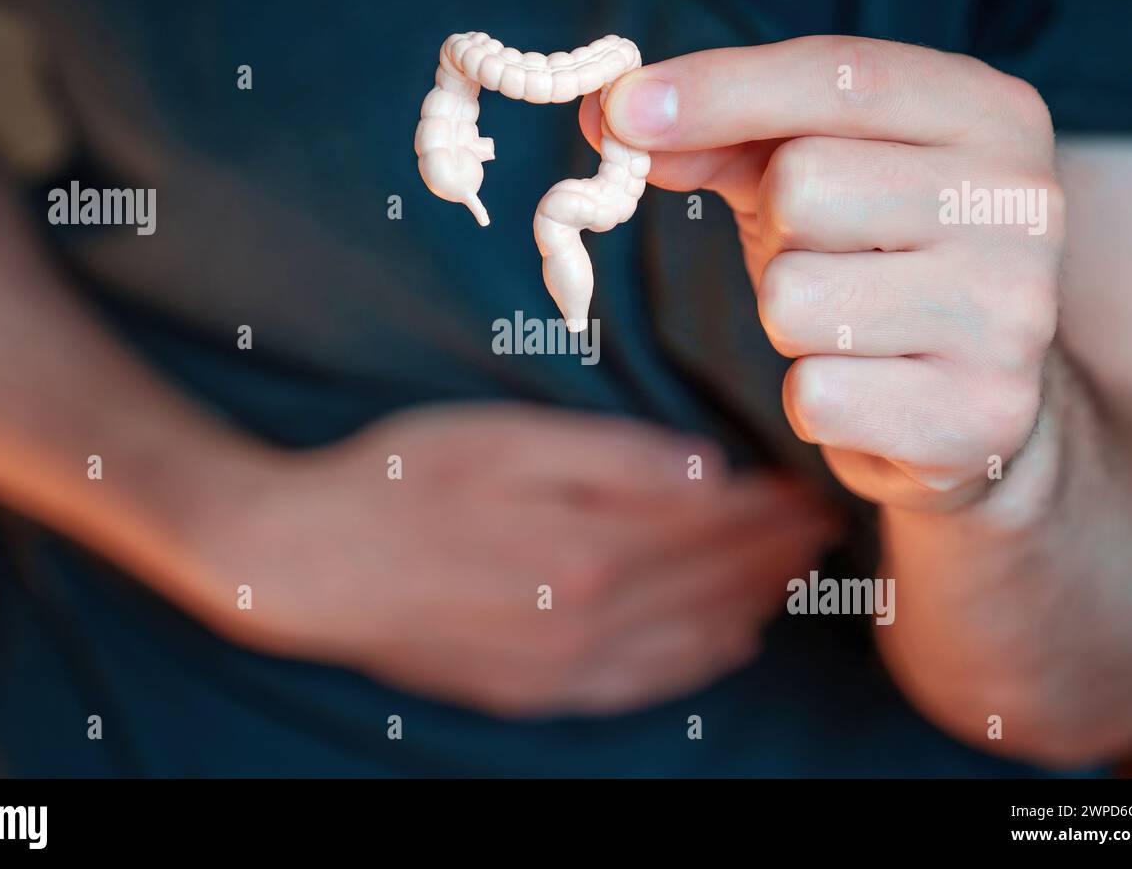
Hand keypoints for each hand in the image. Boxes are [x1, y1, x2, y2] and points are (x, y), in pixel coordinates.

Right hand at [191, 403, 839, 716]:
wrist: (304, 565)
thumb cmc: (399, 481)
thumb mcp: (501, 438)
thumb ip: (612, 456)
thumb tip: (708, 470)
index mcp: (590, 544)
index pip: (715, 526)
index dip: (772, 507)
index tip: (815, 486)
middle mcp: (591, 618)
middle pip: (717, 584)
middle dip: (780, 553)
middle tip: (826, 526)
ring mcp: (565, 667)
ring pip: (694, 641)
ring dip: (755, 605)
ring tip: (796, 577)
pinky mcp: (536, 694)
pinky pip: (646, 686)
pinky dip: (701, 662)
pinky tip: (728, 644)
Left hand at [583, 36, 1064, 511]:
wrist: (976, 404)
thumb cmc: (877, 264)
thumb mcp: (810, 176)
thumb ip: (721, 137)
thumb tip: (607, 114)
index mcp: (991, 116)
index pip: (842, 76)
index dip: (721, 88)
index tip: (622, 109)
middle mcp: (1021, 204)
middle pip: (803, 187)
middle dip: (778, 230)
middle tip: (826, 257)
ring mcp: (1012, 316)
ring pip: (795, 300)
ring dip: (790, 321)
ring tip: (851, 327)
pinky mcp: (979, 415)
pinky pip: (815, 396)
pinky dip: (815, 398)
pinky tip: (871, 390)